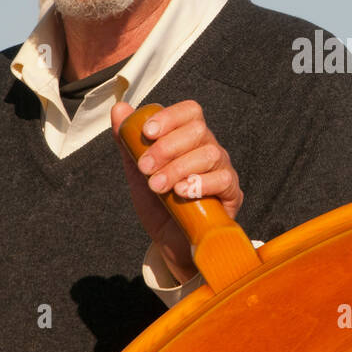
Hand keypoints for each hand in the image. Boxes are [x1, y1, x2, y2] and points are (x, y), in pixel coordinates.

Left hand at [111, 100, 243, 285]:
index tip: (147, 132)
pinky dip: (200, 184)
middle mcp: (209, 149)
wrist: (170, 243)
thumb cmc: (158, 205)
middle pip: (198, 130)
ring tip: (156, 186)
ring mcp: (223, 170)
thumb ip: (128, 141)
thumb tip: (119, 107)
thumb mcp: (138, 172)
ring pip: (209, 154)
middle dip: (167, 148)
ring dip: (178, 168)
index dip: (170, 117)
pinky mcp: (232, 193)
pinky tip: (181, 193)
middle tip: (145, 168)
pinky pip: (223, 179)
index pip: (190, 112)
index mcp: (189, 139)